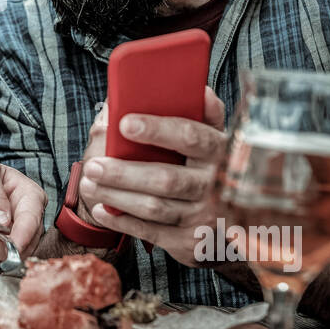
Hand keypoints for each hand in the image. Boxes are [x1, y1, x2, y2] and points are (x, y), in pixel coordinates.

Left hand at [79, 86, 227, 267]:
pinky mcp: (191, 241)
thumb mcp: (215, 137)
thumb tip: (194, 87)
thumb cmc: (213, 167)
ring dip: (117, 196)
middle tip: (93, 165)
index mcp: (219, 150)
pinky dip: (123, 220)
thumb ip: (202, 112)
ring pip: (155, 207)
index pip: (190, 136)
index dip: (157, 129)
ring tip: (90, 184)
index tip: (124, 122)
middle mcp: (216, 184)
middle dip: (124, 173)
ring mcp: (204, 216)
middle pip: (166, 178)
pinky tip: (102, 209)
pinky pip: (152, 232)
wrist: (239, 221)